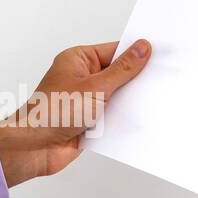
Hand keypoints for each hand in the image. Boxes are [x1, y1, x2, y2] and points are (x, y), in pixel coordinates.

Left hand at [0, 39, 150, 186]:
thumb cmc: (52, 112)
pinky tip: (141, 121)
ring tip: (156, 101)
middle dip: (137, 79)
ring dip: (130, 102)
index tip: (162, 55)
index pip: (116, 50)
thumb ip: (122, 70)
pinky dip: (124, 119)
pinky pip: (113, 116)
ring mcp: (86, 100)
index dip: (138, 53)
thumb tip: (142, 48)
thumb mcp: (95, 87)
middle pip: (119, 74)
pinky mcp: (89, 121)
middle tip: (164, 79)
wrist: (33, 148)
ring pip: (118, 96)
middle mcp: (82, 77)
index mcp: (79, 60)